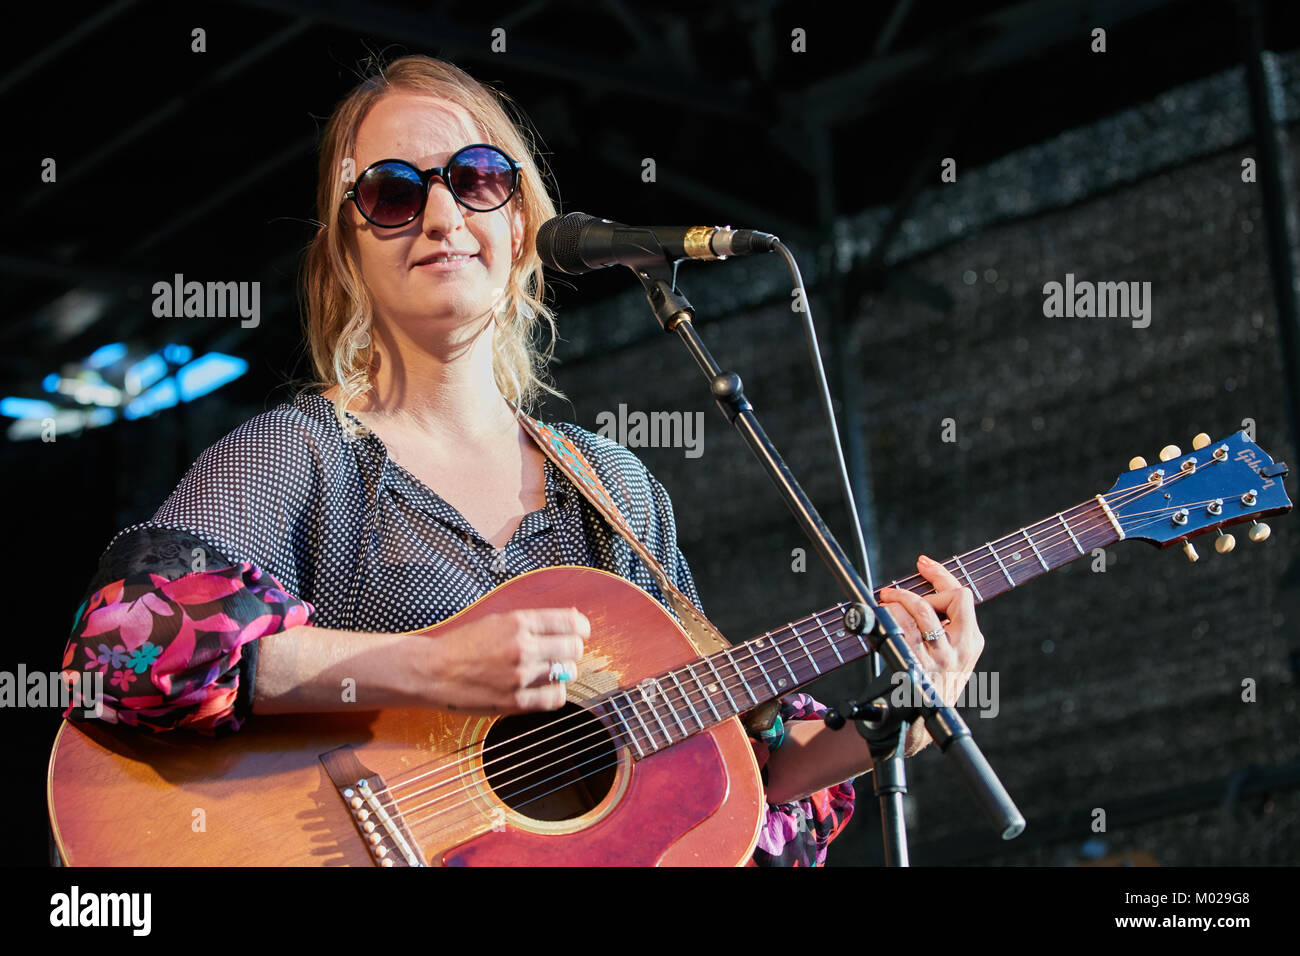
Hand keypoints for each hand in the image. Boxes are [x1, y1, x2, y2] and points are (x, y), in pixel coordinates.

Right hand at [419, 607, 588, 713]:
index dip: (580, 629)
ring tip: (544, 671)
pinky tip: (541, 688)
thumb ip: (534, 622)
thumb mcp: (498, 620)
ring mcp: (520, 676)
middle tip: (558, 653)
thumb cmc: (463, 644)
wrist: (431, 671)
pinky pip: (555, 698)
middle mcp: (523, 647)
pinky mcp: (515, 701)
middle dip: (570, 650)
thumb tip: (573, 619)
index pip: (572, 623)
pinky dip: (553, 693)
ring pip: (567, 674)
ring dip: (561, 672)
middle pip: (574, 649)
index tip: (578, 632)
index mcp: (518, 622)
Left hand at [877, 555, 984, 754]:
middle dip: (916, 591)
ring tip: (884, 606)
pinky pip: (901, 630)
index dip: (940, 574)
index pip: (963, 596)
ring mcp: (938, 660)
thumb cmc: (928, 686)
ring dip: (896, 602)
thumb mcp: (948, 656)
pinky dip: (887, 618)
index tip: (922, 562)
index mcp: (971, 643)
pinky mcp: (915, 668)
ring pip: (920, 611)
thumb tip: (926, 587)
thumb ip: (945, 626)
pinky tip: (878, 622)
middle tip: (892, 594)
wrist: (916, 727)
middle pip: (948, 598)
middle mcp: (959, 651)